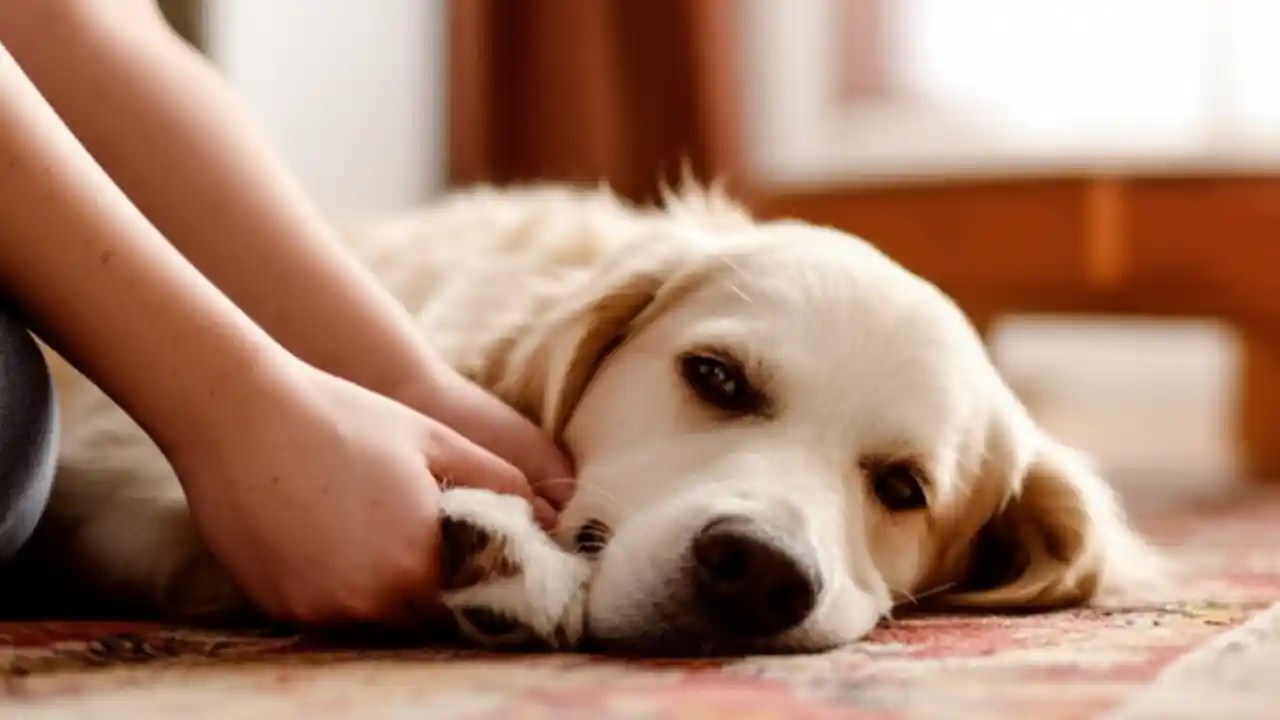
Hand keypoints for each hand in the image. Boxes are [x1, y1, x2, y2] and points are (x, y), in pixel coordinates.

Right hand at [165, 358, 548, 624]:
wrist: (241, 412)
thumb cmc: (346, 417)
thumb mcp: (436, 440)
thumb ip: (499, 483)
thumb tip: (545, 515)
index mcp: (419, 561)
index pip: (471, 601)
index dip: (481, 584)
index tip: (482, 564)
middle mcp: (371, 599)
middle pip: (424, 619)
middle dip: (436, 592)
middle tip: (432, 549)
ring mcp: (321, 608)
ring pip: (376, 620)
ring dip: (388, 594)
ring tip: (378, 538)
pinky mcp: (280, 608)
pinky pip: (329, 614)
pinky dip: (341, 591)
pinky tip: (334, 543)